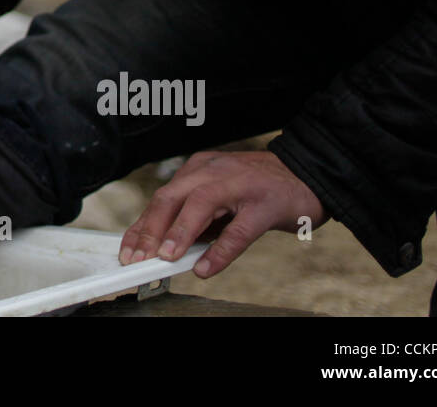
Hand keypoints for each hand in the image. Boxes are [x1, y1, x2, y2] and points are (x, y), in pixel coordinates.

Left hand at [118, 150, 327, 277]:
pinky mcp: (265, 204)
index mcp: (199, 169)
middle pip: (172, 197)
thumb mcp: (221, 198)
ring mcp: (240, 184)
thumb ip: (197, 219)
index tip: (128, 250)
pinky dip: (219, 250)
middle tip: (137, 257)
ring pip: (200, 204)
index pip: (162, 198)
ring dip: (179, 232)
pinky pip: (238, 230)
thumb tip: (168, 249)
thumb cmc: (259, 190)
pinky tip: (205, 268)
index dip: (142, 226)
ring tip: (165, 258)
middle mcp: (214, 171)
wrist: (308, 175)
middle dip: (150, 229)